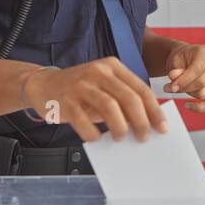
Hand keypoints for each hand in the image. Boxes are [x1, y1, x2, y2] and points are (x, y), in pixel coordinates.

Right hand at [23, 57, 167, 142]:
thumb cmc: (79, 89)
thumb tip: (147, 122)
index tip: (161, 127)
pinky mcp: (66, 100)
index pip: (140, 88)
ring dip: (120, 127)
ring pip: (109, 107)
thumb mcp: (104, 87)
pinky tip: (97, 137)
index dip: (154, 110)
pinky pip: (84, 120)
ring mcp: (81, 85)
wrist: (43, 85)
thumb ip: (123, 99)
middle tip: (143, 137)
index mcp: (112, 66)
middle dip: (141, 121)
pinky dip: (94, 133)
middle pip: (128, 98)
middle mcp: (98, 72)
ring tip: (121, 138)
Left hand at [165, 43, 204, 111]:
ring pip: (202, 93)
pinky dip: (200, 108)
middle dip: (183, 88)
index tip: (170, 87)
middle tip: (169, 87)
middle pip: (201, 83)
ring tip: (177, 86)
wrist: (184, 60)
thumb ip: (175, 69)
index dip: (183, 80)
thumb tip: (174, 77)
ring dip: (187, 93)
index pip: (197, 70)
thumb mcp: (174, 60)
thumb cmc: (180, 59)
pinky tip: (187, 105)